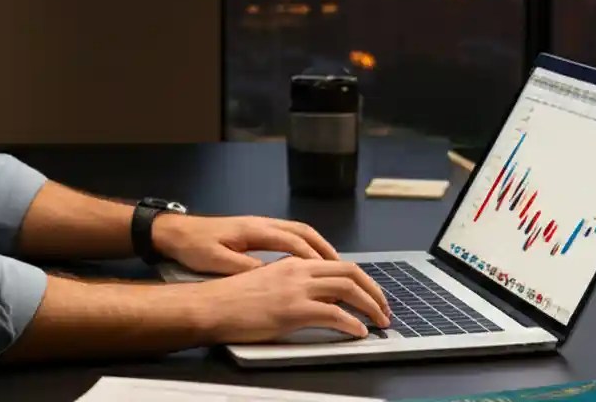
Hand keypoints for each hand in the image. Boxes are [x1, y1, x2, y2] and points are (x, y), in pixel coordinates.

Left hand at [153, 214, 339, 274]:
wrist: (175, 232)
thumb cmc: (195, 246)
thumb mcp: (218, 261)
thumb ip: (246, 267)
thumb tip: (274, 276)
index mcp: (255, 230)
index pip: (295, 242)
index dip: (316, 259)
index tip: (333, 275)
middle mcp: (263, 223)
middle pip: (305, 233)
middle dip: (327, 251)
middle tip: (347, 271)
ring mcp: (261, 224)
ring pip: (300, 231)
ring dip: (320, 247)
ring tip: (336, 266)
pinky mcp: (256, 230)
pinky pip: (291, 234)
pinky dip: (307, 246)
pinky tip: (311, 261)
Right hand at [192, 257, 391, 342]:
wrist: (211, 306)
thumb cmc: (233, 299)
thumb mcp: (268, 281)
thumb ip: (293, 283)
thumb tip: (316, 295)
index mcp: (295, 263)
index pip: (340, 265)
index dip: (362, 279)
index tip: (371, 294)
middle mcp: (300, 270)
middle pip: (351, 273)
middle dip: (374, 291)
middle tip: (384, 308)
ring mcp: (298, 289)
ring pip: (348, 290)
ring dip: (370, 306)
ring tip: (379, 321)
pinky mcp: (294, 310)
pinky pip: (334, 314)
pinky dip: (352, 324)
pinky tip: (358, 332)